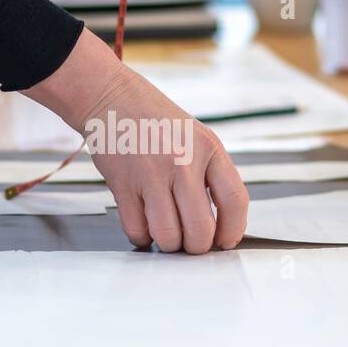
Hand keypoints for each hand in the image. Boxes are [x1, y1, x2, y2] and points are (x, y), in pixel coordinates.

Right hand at [23, 30, 248, 251]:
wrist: (112, 99)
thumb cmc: (157, 123)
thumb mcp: (197, 139)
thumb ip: (211, 177)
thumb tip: (220, 228)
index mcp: (209, 149)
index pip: (235, 201)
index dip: (232, 231)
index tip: (225, 242)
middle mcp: (183, 161)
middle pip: (200, 230)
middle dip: (195, 247)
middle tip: (190, 243)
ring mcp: (151, 174)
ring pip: (168, 236)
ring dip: (168, 244)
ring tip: (165, 231)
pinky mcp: (123, 184)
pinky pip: (137, 230)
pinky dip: (141, 236)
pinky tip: (144, 223)